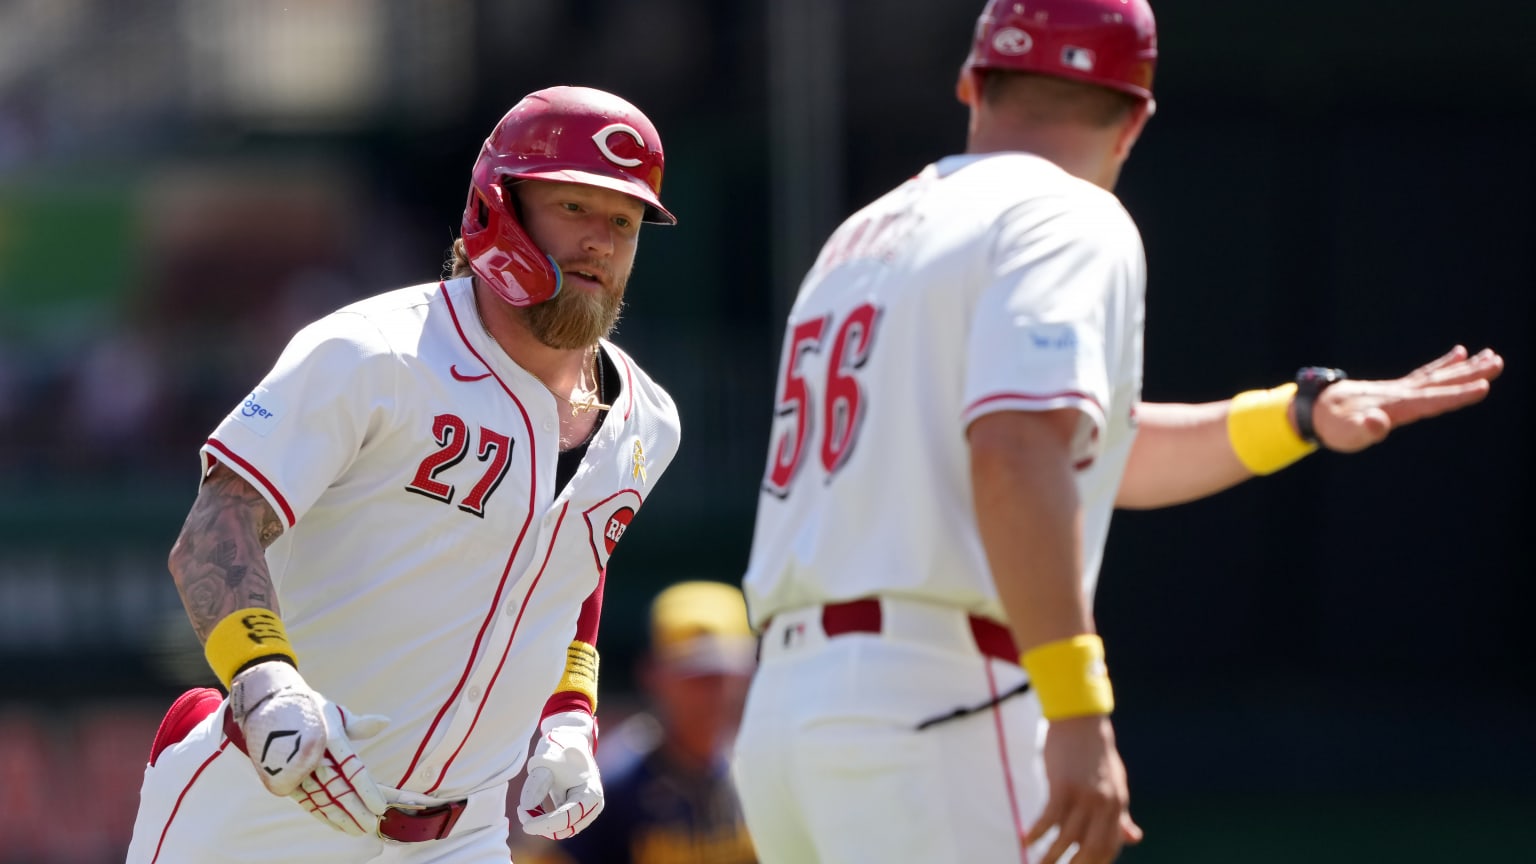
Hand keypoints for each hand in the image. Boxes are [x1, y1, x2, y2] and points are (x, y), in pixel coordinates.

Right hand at [225, 660, 390, 835]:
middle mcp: (313, 757)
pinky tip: (336, 825)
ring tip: (358, 831)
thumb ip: (359, 724)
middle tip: (372, 826)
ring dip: (341, 817)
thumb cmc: (308, 709)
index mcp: (329, 738)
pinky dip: (322, 814)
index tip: (380, 807)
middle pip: (339, 790)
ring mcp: (296, 770)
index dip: (367, 790)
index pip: (353, 769)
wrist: (266, 706)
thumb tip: (385, 722)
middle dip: (356, 810)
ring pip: (322, 800)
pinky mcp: (283, 780)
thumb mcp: (333, 712)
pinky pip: (307, 801)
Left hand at [518, 710, 603, 839]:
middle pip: (565, 828)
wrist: (569, 740)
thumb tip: (527, 806)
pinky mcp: (577, 812)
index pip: (568, 817)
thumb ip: (537, 783)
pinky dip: (544, 820)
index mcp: (591, 792)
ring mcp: (586, 810)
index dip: (545, 824)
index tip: (525, 826)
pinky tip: (532, 808)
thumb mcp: (545, 761)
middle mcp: (593, 805)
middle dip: (541, 824)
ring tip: (524, 808)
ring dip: (541, 824)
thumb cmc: (559, 748)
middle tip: (520, 810)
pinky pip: (559, 825)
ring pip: (561, 830)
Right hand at [1025, 715, 1141, 863]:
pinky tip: (1027, 840)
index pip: (1109, 846)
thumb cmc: (1096, 753)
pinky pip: (1049, 818)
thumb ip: (1121, 814)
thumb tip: (1134, 837)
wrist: (1081, 720)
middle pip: (1090, 848)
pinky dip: (1037, 833)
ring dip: (1050, 856)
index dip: (1095, 862)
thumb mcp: (1115, 784)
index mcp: (1118, 804)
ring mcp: (1083, 796)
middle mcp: (1104, 804)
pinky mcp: (1062, 786)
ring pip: (1066, 838)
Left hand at [1314, 345, 1502, 452]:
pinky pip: (1426, 375)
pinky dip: (1444, 365)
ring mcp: (1400, 389)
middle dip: (1470, 374)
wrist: (1315, 409)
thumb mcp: (1347, 433)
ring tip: (1490, 355)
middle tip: (1498, 362)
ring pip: (1438, 376)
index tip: (1483, 386)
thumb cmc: (1333, 426)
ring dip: (1465, 368)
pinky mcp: (1397, 390)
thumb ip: (1364, 429)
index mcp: (1395, 405)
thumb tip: (1377, 423)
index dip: (1457, 395)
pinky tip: (1459, 354)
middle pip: (1441, 382)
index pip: (1432, 400)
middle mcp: (1401, 393)